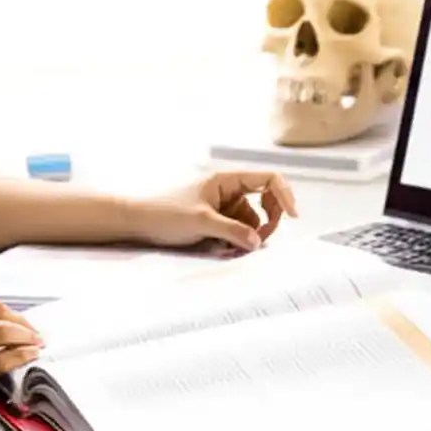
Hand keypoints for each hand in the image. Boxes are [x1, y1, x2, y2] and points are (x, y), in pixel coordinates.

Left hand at [126, 171, 298, 252]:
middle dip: (267, 223)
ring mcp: (222, 207)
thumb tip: (258, 242)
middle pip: (265, 203)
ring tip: (230, 249)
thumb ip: (232, 231)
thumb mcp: (201, 222)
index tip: (293, 217)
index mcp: (227, 180)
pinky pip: (237, 232)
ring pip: (251, 222)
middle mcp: (228, 191)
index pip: (268, 180)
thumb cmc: (165, 212)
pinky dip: (236, 241)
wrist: (136, 220)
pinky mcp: (214, 222)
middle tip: (257, 244)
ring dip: (248, 237)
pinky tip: (222, 250)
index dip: (285, 195)